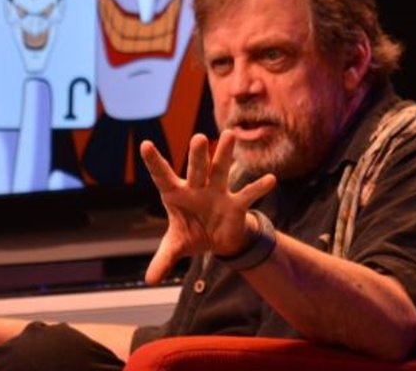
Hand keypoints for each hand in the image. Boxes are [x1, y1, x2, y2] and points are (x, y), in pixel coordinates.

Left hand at [140, 130, 276, 283]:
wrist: (218, 239)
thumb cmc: (192, 234)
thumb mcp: (176, 247)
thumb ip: (163, 260)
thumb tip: (148, 281)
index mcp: (177, 195)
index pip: (162, 176)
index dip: (154, 162)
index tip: (145, 145)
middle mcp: (197, 188)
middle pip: (197, 169)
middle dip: (198, 155)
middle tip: (198, 138)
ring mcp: (217, 193)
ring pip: (221, 170)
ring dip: (224, 155)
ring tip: (228, 135)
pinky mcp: (236, 204)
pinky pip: (247, 194)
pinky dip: (258, 188)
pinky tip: (270, 180)